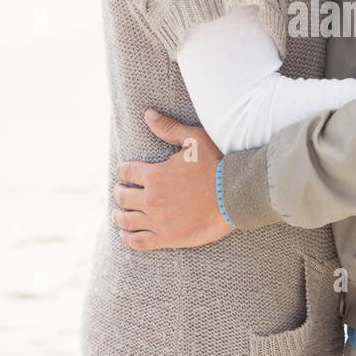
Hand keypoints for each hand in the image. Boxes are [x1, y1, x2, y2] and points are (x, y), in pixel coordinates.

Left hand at [112, 110, 234, 250]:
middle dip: (120, 192)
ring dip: (119, 215)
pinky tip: (125, 233)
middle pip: (122, 196)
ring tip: (119, 214)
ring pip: (126, 220)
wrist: (236, 196)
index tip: (124, 173)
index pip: (125, 172)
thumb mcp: (194, 140)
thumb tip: (148, 114)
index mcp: (154, 174)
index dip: (122, 171)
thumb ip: (169, 128)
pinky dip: (127, 237)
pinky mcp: (167, 237)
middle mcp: (152, 198)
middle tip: (122, 192)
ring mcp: (158, 220)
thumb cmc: (218, 165)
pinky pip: (138, 241)